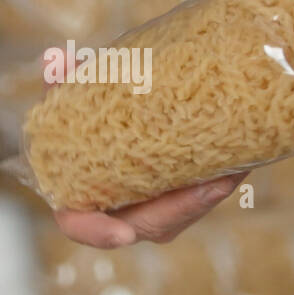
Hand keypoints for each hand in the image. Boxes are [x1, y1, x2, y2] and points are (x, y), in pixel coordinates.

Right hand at [37, 45, 244, 247]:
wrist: (120, 122)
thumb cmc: (88, 117)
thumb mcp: (72, 96)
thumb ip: (61, 81)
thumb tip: (56, 58)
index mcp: (79, 196)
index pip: (80, 225)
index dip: (97, 232)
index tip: (122, 235)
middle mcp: (116, 212)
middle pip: (150, 224)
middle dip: (181, 209)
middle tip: (210, 186)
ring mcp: (150, 211)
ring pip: (179, 215)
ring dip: (206, 198)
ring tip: (231, 173)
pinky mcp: (177, 202)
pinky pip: (196, 202)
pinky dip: (215, 184)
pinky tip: (237, 165)